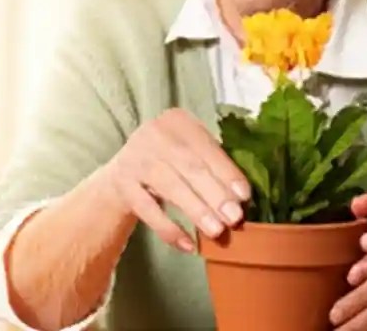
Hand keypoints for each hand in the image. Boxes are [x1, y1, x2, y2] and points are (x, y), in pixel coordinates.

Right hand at [101, 108, 250, 251]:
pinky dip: (170, 229)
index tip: (244, 197)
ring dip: (197, 211)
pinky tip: (188, 245)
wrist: (123, 173)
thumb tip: (240, 198)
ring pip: (170, 187)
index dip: (227, 173)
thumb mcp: (190, 152)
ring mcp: (135, 158)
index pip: (207, 148)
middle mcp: (154, 134)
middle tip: (234, 218)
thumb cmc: (171, 162)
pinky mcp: (122, 185)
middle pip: (190, 167)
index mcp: (179, 121)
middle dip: (215, 194)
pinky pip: (149, 210)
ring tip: (216, 231)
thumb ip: (214, 167)